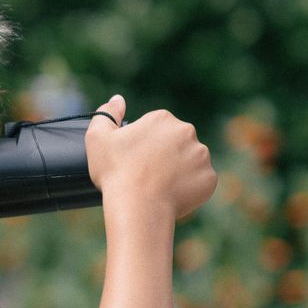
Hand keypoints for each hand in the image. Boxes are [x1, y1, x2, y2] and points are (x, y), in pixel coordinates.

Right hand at [85, 93, 217, 223]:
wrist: (138, 207)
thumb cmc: (116, 172)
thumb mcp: (98, 138)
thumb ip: (107, 114)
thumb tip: (118, 99)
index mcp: (162, 118)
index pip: (156, 128)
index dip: (144, 145)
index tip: (135, 160)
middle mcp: (187, 131)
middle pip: (176, 142)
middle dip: (165, 155)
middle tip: (147, 174)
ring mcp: (202, 155)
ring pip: (190, 160)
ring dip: (179, 169)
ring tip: (159, 186)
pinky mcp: (209, 178)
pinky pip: (200, 181)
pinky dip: (189, 188)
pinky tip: (171, 195)